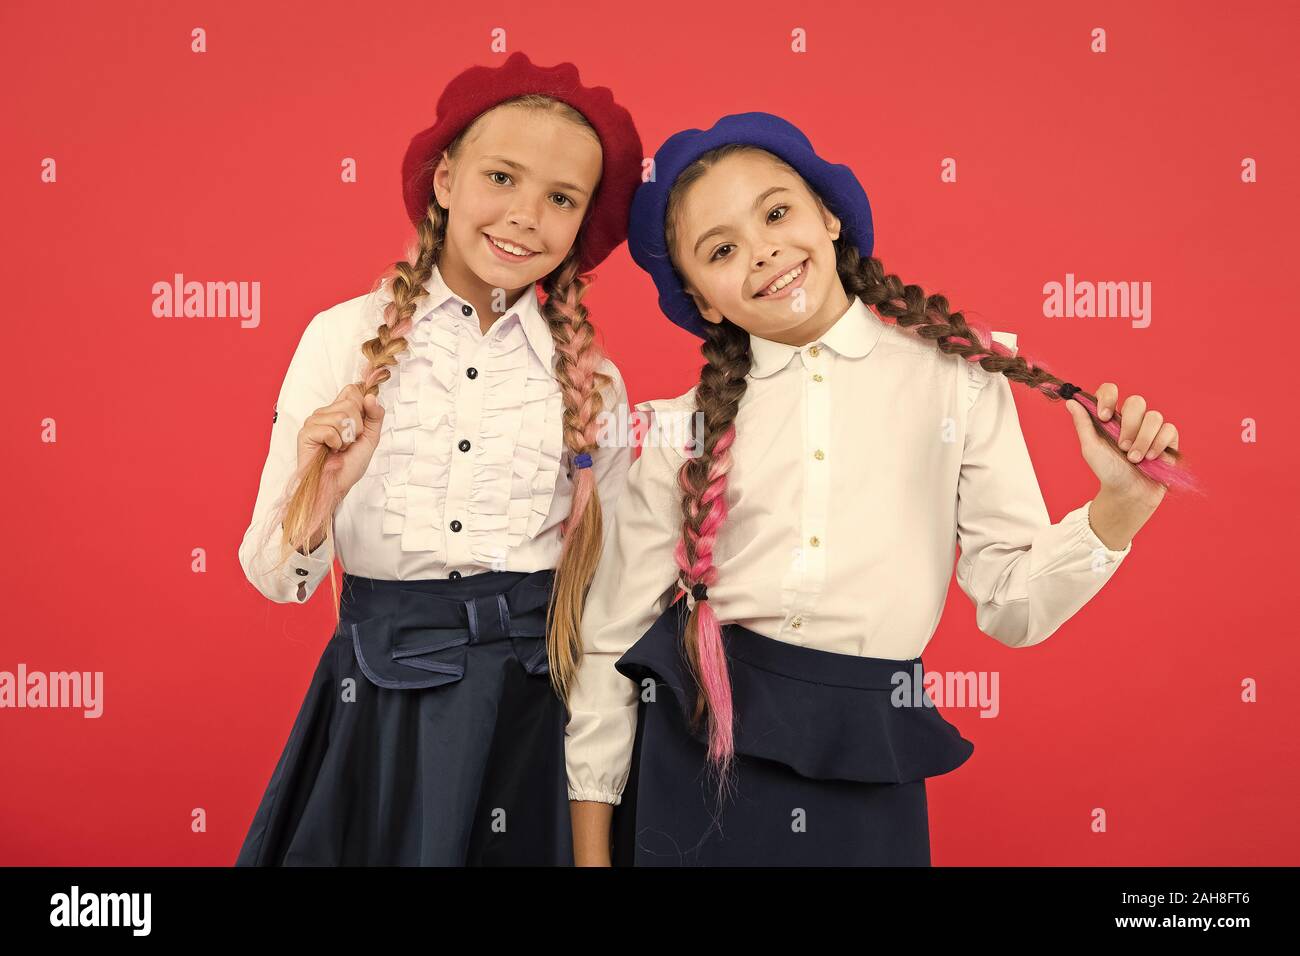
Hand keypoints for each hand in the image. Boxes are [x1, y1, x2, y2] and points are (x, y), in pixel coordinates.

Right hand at [296, 383, 384, 501]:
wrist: (336, 485)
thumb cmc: (349, 464)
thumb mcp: (370, 438)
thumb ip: (375, 416)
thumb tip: (371, 397)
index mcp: (339, 411)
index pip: (352, 390)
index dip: (363, 406)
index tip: (362, 425)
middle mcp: (325, 413)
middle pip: (350, 403)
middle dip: (357, 428)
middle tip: (349, 442)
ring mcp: (314, 421)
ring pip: (341, 416)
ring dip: (346, 438)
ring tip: (338, 448)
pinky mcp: (306, 432)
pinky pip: (329, 430)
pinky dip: (335, 444)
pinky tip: (329, 450)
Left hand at [1063, 382, 1178, 510]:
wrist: (1128, 493)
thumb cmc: (1108, 471)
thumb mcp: (1091, 449)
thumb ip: (1083, 424)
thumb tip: (1071, 402)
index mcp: (1111, 417)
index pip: (1110, 391)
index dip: (1108, 397)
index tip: (1103, 416)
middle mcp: (1132, 419)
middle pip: (1136, 402)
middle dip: (1129, 425)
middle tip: (1122, 447)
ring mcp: (1151, 428)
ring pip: (1154, 416)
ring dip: (1143, 440)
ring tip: (1134, 459)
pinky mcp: (1168, 439)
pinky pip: (1169, 430)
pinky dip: (1158, 444)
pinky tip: (1151, 458)